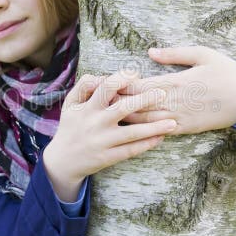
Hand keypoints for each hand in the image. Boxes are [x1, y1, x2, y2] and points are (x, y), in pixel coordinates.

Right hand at [43, 71, 177, 201]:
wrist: (63, 161)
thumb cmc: (71, 126)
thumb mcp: (70, 104)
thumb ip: (84, 86)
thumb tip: (102, 76)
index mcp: (87, 108)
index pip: (106, 87)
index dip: (122, 78)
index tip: (137, 75)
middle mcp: (95, 123)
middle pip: (123, 108)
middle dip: (145, 100)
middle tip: (163, 94)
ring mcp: (103, 142)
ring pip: (132, 133)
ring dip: (154, 127)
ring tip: (173, 122)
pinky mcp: (108, 158)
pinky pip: (131, 150)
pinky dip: (147, 144)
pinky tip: (161, 137)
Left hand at [114, 46, 235, 135]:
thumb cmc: (227, 72)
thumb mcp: (203, 54)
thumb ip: (175, 54)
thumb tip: (150, 53)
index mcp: (175, 82)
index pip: (140, 86)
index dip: (120, 86)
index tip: (103, 83)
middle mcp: (174, 102)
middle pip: (136, 105)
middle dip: (116, 104)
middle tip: (96, 102)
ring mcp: (179, 118)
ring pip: (144, 121)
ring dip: (125, 118)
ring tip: (105, 116)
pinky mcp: (186, 129)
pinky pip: (159, 131)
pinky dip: (143, 131)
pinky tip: (129, 130)